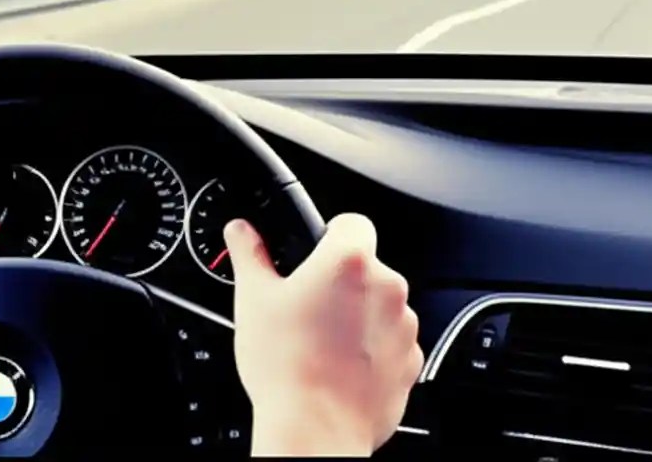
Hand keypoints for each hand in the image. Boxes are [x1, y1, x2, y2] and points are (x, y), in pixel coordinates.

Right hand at [226, 213, 422, 456]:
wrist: (314, 429)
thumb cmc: (285, 367)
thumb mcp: (253, 299)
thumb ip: (250, 254)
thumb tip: (242, 232)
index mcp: (349, 262)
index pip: (351, 222)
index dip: (329, 234)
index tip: (313, 254)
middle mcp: (386, 288)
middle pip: (364, 267)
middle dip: (338, 282)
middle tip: (305, 307)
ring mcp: (404, 326)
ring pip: (378, 305)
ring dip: (356, 315)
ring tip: (319, 341)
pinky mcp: (410, 360)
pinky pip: (390, 341)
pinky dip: (370, 347)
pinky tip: (338, 364)